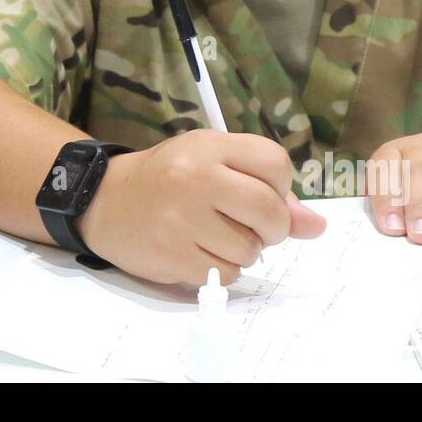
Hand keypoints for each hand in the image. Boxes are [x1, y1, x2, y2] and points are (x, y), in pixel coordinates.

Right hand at [77, 129, 325, 286]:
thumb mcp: (212, 165)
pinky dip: (221, 269)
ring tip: (214, 235)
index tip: (262, 193)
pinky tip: (199, 251)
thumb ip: (265, 190)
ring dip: (243, 250)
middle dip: (272, 227)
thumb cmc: (168, 178)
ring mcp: (183, 219)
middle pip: (270, 212)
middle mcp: (197, 178)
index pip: (276, 165)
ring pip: (251, 250)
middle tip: (250, 225)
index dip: (280, 187)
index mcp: (209, 146)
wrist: (104, 200)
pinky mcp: (173, 255)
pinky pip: (226, 275)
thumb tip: (317, 226)